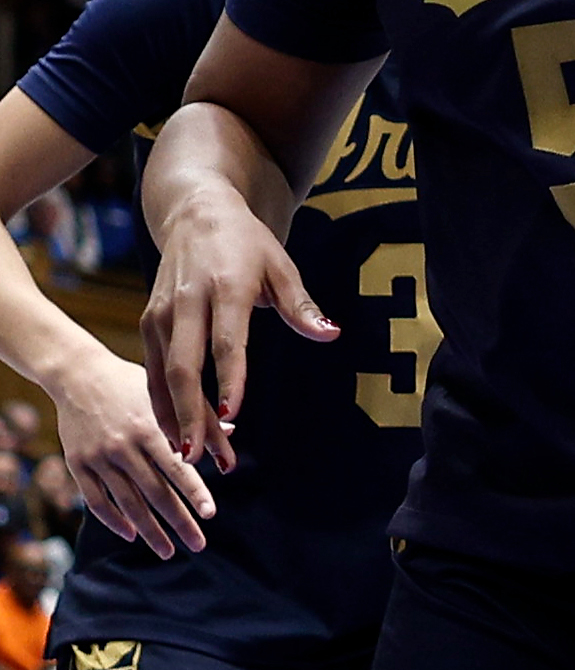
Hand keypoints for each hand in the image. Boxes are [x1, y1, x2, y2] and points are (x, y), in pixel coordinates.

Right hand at [44, 347, 211, 557]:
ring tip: (168, 551)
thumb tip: (232, 440)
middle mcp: (123, 445)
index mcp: (149, 427)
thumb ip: (199, 418)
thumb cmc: (133, 383)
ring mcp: (98, 456)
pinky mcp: (78, 463)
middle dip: (178, 521)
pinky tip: (132, 534)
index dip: (194, 491)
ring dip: (149, 530)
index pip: (177, 467)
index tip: (210, 514)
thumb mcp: (167, 394)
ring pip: (127, 502)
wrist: (78, 374)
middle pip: (155, 492)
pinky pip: (96, 500)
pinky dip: (114, 519)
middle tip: (198, 545)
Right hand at [142, 194, 334, 471]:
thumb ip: (302, 306)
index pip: (226, 342)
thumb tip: (331, 334)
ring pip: (162, 373)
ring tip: (188, 455)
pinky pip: (153, 369)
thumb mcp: (281, 267)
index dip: (229, 380)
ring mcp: (161, 314)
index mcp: (224, 290)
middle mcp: (186, 304)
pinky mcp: (148, 321)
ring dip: (173, 416)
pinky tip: (175, 429)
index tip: (232, 415)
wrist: (196, 214)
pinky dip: (162, 401)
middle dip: (189, 413)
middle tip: (198, 454)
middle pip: (183, 366)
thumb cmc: (247, 244)